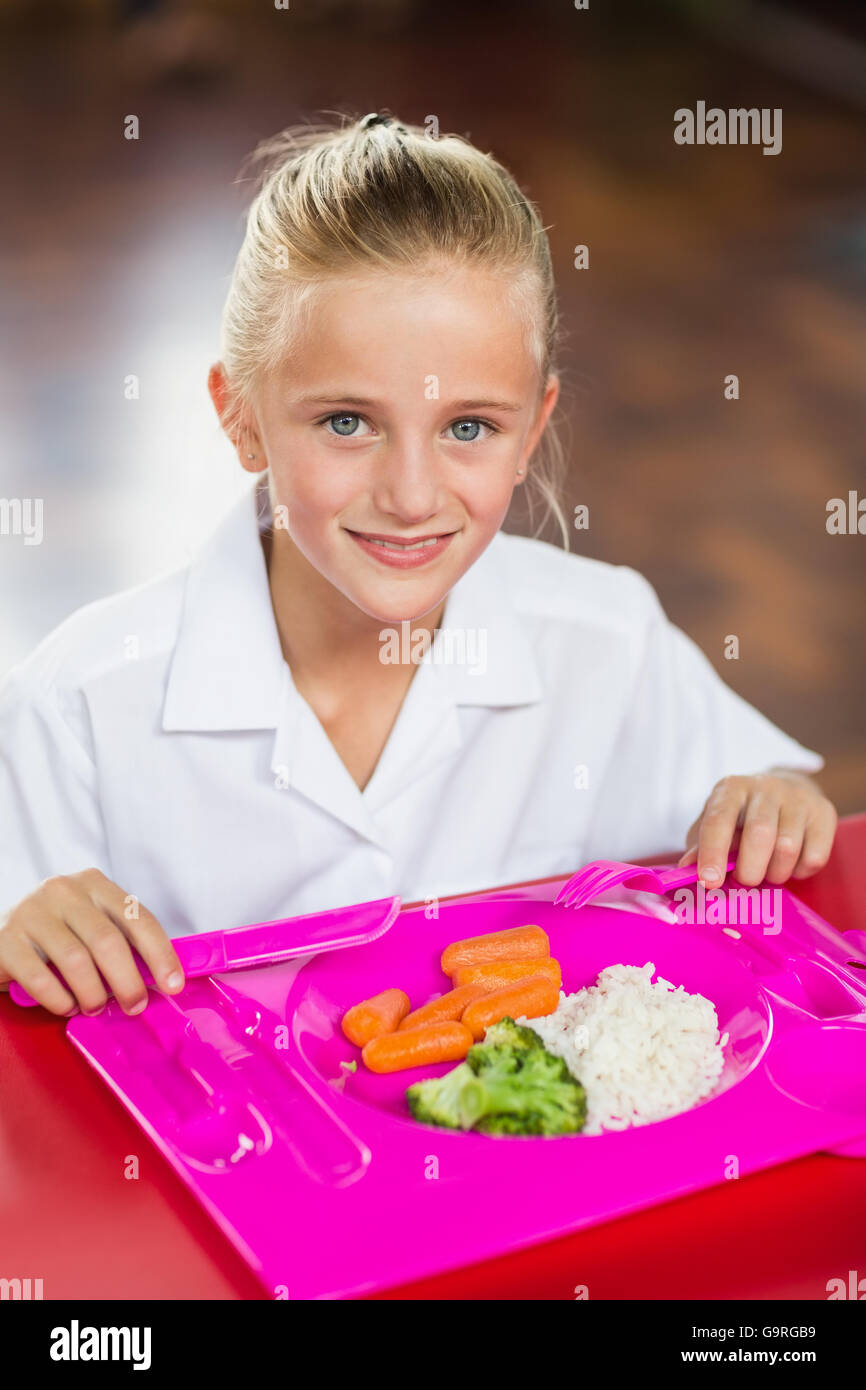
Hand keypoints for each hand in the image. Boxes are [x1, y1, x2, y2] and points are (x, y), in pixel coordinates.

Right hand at [0, 868, 184, 1016]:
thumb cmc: (55, 934)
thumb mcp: (89, 923)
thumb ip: (121, 940)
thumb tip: (161, 976)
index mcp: (94, 884)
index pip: (137, 918)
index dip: (160, 954)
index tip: (173, 984)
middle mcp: (63, 891)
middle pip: (107, 941)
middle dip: (127, 981)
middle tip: (135, 1006)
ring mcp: (32, 912)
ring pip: (76, 960)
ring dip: (93, 993)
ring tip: (95, 1007)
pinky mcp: (5, 938)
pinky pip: (40, 977)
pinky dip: (59, 999)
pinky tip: (66, 1006)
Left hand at [677, 769, 836, 888]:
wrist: (785, 790)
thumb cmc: (741, 815)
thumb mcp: (715, 823)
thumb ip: (699, 845)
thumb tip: (686, 869)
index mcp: (731, 788)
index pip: (719, 821)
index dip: (712, 853)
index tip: (709, 882)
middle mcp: (765, 787)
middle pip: (759, 835)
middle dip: (750, 870)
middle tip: (746, 881)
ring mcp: (798, 798)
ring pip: (788, 848)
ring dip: (775, 873)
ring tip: (768, 871)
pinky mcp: (824, 813)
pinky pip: (814, 857)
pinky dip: (800, 872)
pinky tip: (791, 864)